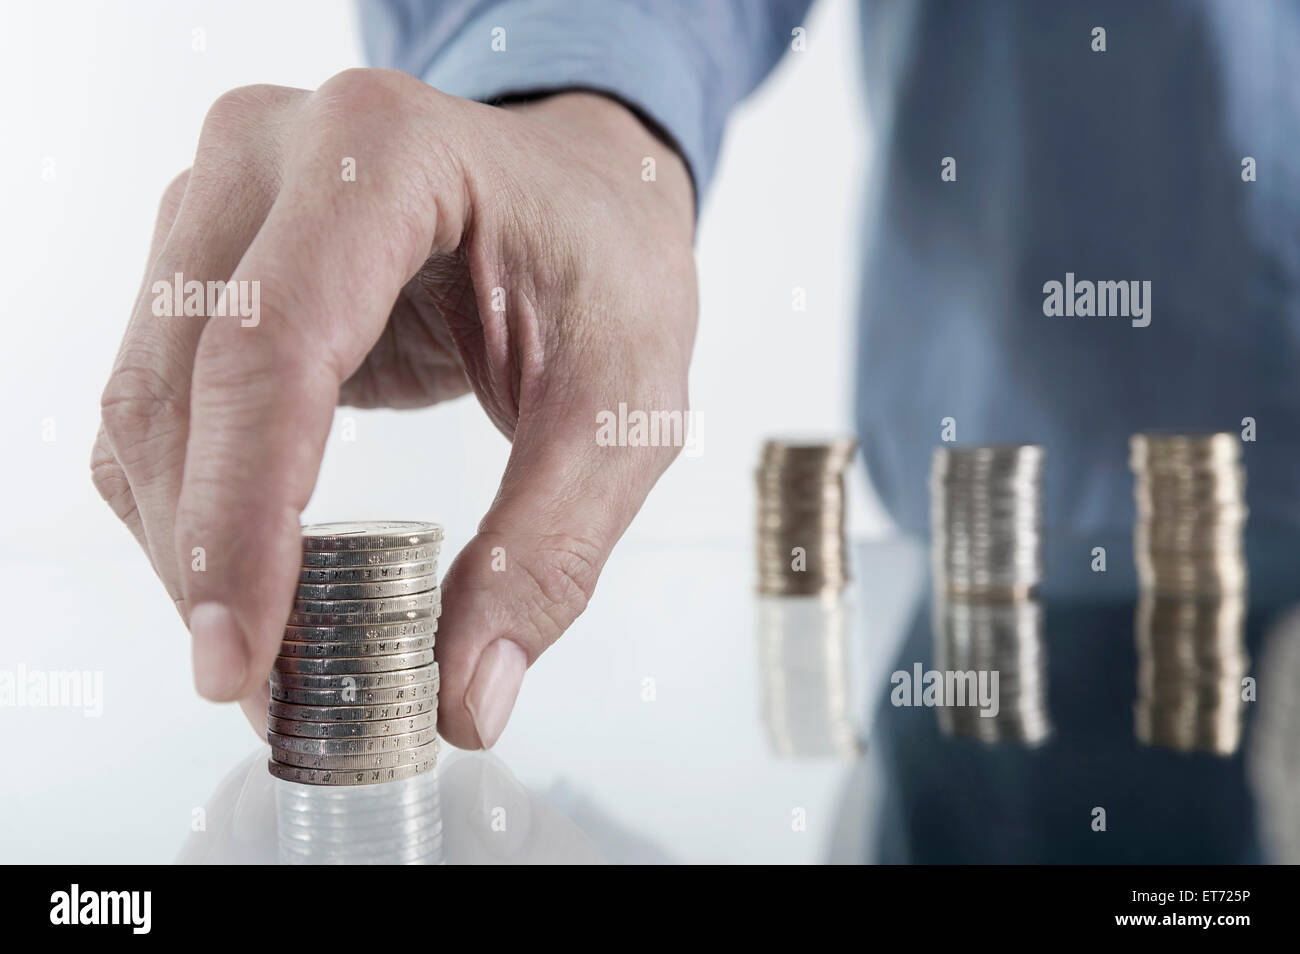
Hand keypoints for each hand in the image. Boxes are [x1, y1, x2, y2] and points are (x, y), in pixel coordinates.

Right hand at [91, 71, 696, 747]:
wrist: (585, 194)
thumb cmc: (612, 271)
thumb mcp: (623, 410)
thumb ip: (549, 552)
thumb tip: (464, 700)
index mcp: (385, 154)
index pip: (270, 349)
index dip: (239, 517)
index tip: (243, 655)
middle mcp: (272, 152)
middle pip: (181, 382)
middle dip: (203, 554)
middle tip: (259, 687)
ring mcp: (224, 196)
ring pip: (145, 399)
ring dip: (184, 539)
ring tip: (262, 646)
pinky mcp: (211, 257)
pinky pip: (159, 398)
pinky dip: (189, 500)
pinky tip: (248, 571)